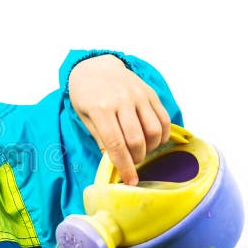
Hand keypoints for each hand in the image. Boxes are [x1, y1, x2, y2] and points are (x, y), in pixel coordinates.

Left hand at [68, 54, 170, 184]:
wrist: (95, 67)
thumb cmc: (86, 95)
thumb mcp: (84, 117)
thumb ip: (100, 138)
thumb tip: (115, 162)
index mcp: (100, 109)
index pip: (116, 144)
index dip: (125, 166)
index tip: (130, 181)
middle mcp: (121, 101)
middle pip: (137, 140)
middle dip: (137, 159)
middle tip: (133, 163)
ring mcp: (138, 95)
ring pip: (153, 130)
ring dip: (151, 148)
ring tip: (142, 150)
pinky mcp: (150, 93)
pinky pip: (163, 118)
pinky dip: (162, 135)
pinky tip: (154, 140)